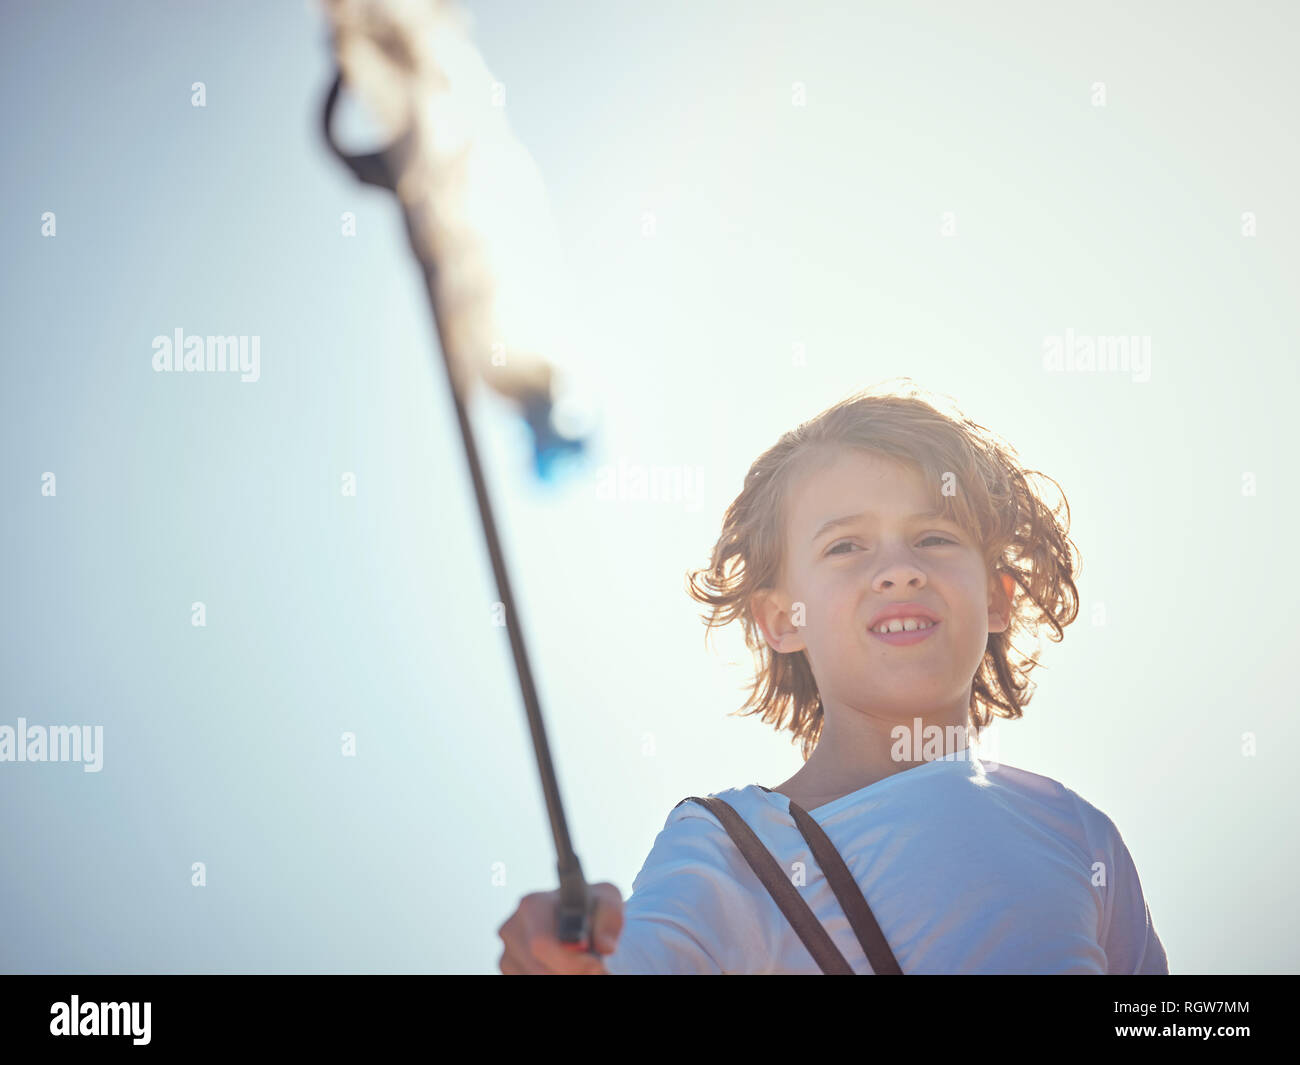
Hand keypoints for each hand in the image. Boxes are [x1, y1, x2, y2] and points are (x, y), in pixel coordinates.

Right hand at [497, 882, 624, 973]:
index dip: (571, 962)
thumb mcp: (609, 902)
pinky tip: (566, 970)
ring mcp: (507, 954)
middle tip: (597, 971)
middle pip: (539, 970)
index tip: (596, 967)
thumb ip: (610, 921)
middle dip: (573, 975)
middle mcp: (512, 929)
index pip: (543, 944)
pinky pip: (530, 985)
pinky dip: (556, 979)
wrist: (578, 920)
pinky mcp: (509, 972)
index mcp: (532, 905)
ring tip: (583, 967)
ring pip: (537, 979)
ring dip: (565, 979)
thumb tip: (604, 947)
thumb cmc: (592, 909)